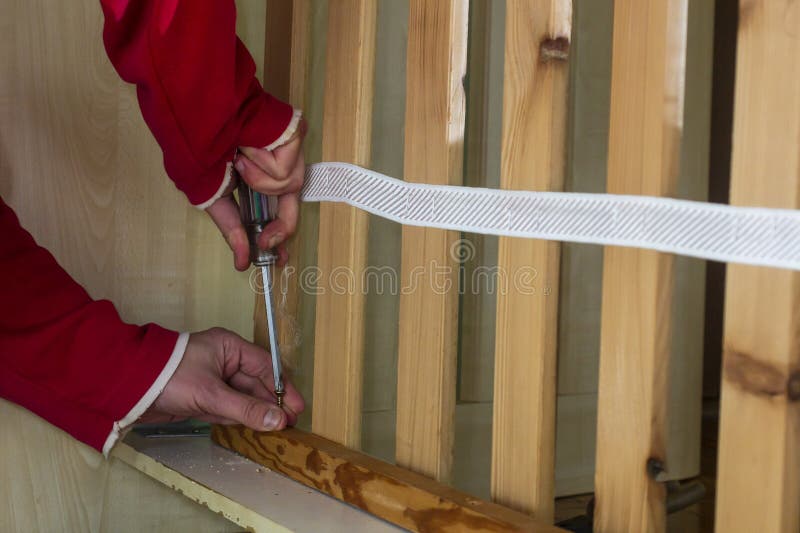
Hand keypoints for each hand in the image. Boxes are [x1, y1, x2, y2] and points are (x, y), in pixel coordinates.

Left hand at [140, 328, 303, 430]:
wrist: (126, 387)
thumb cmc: (170, 377)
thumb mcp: (211, 394)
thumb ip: (246, 409)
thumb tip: (279, 421)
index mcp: (230, 347)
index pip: (266, 367)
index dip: (283, 388)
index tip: (297, 408)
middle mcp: (225, 361)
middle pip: (256, 384)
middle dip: (271, 404)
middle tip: (290, 424)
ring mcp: (213, 380)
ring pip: (243, 398)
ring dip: (255, 413)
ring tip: (275, 428)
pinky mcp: (203, 397)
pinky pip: (228, 408)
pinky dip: (236, 418)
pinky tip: (249, 426)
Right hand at [206, 119, 306, 270]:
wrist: (199, 115)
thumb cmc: (202, 147)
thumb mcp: (216, 198)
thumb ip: (233, 230)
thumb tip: (241, 263)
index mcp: (262, 178)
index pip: (281, 212)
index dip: (281, 235)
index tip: (279, 258)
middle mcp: (280, 165)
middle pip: (293, 205)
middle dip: (281, 227)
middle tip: (265, 241)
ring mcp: (289, 150)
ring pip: (288, 187)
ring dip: (258, 181)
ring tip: (239, 160)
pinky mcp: (294, 137)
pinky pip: (285, 171)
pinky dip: (261, 167)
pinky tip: (247, 149)